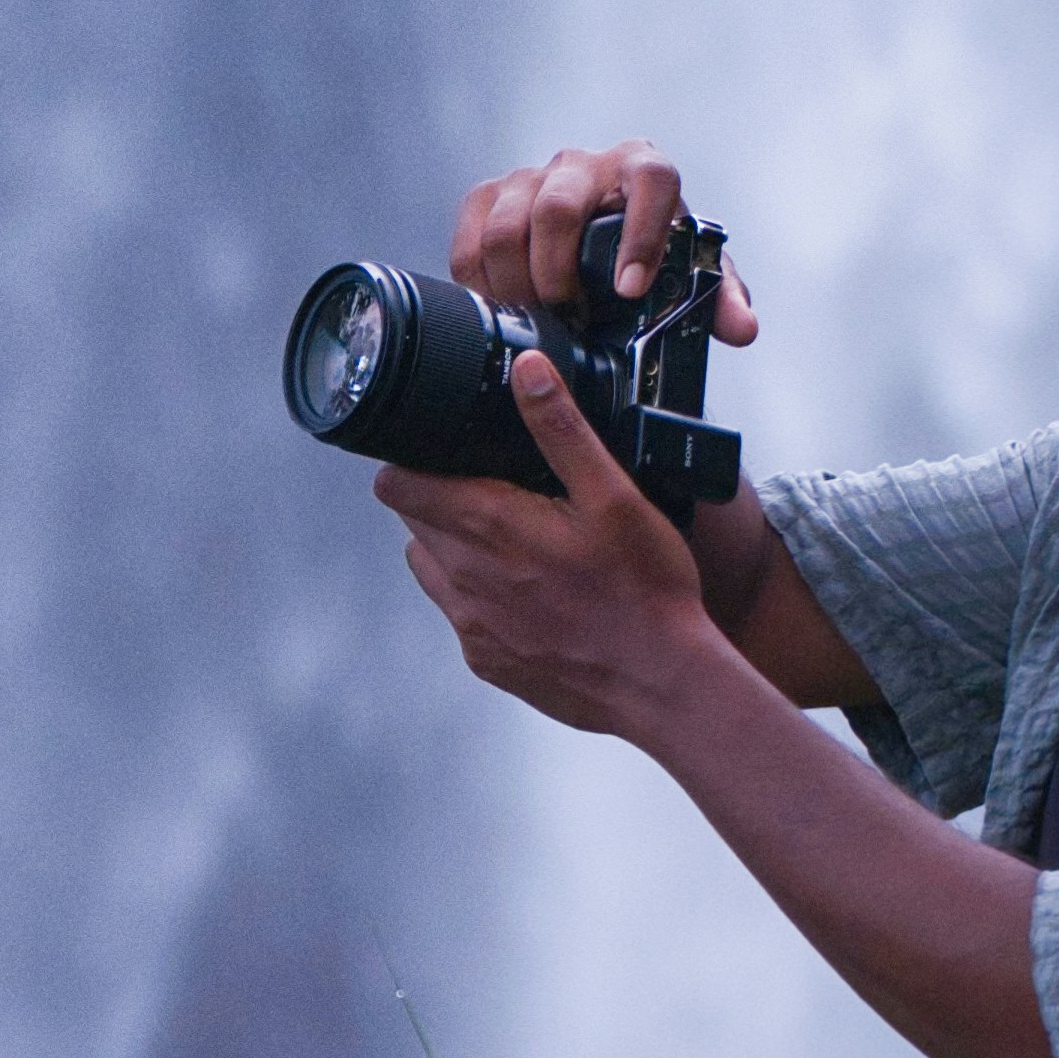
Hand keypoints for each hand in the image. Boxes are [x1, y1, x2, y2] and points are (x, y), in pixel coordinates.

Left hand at [379, 350, 727, 732]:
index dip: (411, 461)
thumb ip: (561, 430)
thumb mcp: (613, 496)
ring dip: (453, 546)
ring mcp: (471, 625)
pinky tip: (530, 591)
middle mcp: (464, 579)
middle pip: (412, 522)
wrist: (661, 686)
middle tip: (495, 489)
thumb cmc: (645, 592)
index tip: (443, 453)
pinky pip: (458, 613)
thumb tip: (526, 371)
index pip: (396, 485)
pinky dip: (478, 594)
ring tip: (512, 539)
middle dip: (440, 498)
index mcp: (488, 527)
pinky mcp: (486, 660)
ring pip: (430, 567)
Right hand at [448, 141, 759, 344]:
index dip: (640, 236)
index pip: (651, 182)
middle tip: (568, 317)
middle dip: (557, 273)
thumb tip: (741, 329)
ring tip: (536, 319)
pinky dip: (480, 280)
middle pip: (558, 206)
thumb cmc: (645, 253)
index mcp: (642, 169)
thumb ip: (718, 297)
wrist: (593, 240)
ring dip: (516, 283)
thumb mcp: (685, 273)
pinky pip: (471, 237)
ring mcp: (531, 177)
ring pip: (507, 223)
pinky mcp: (488, 197)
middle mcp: (584, 165)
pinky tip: (503, 306)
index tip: (631, 290)